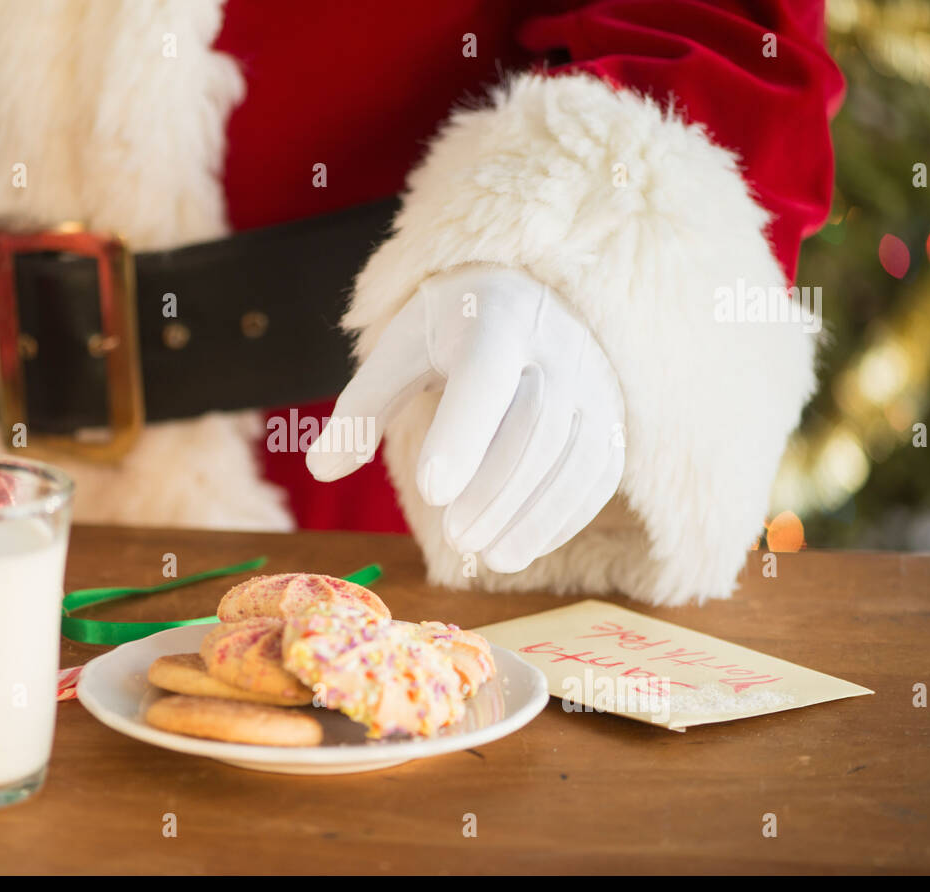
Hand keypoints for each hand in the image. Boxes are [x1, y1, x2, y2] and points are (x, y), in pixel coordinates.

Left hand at [307, 265, 624, 571]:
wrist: (531, 295)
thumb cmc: (451, 331)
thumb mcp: (400, 351)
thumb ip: (361, 408)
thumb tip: (319, 470)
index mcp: (494, 320)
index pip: (484, 375)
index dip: (462, 433)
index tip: (431, 490)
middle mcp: (555, 348)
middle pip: (536, 423)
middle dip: (496, 486)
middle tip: (454, 537)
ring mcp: (592, 383)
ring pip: (575, 453)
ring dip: (532, 513)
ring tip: (488, 556)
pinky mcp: (610, 418)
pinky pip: (598, 473)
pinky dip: (562, 516)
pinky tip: (521, 548)